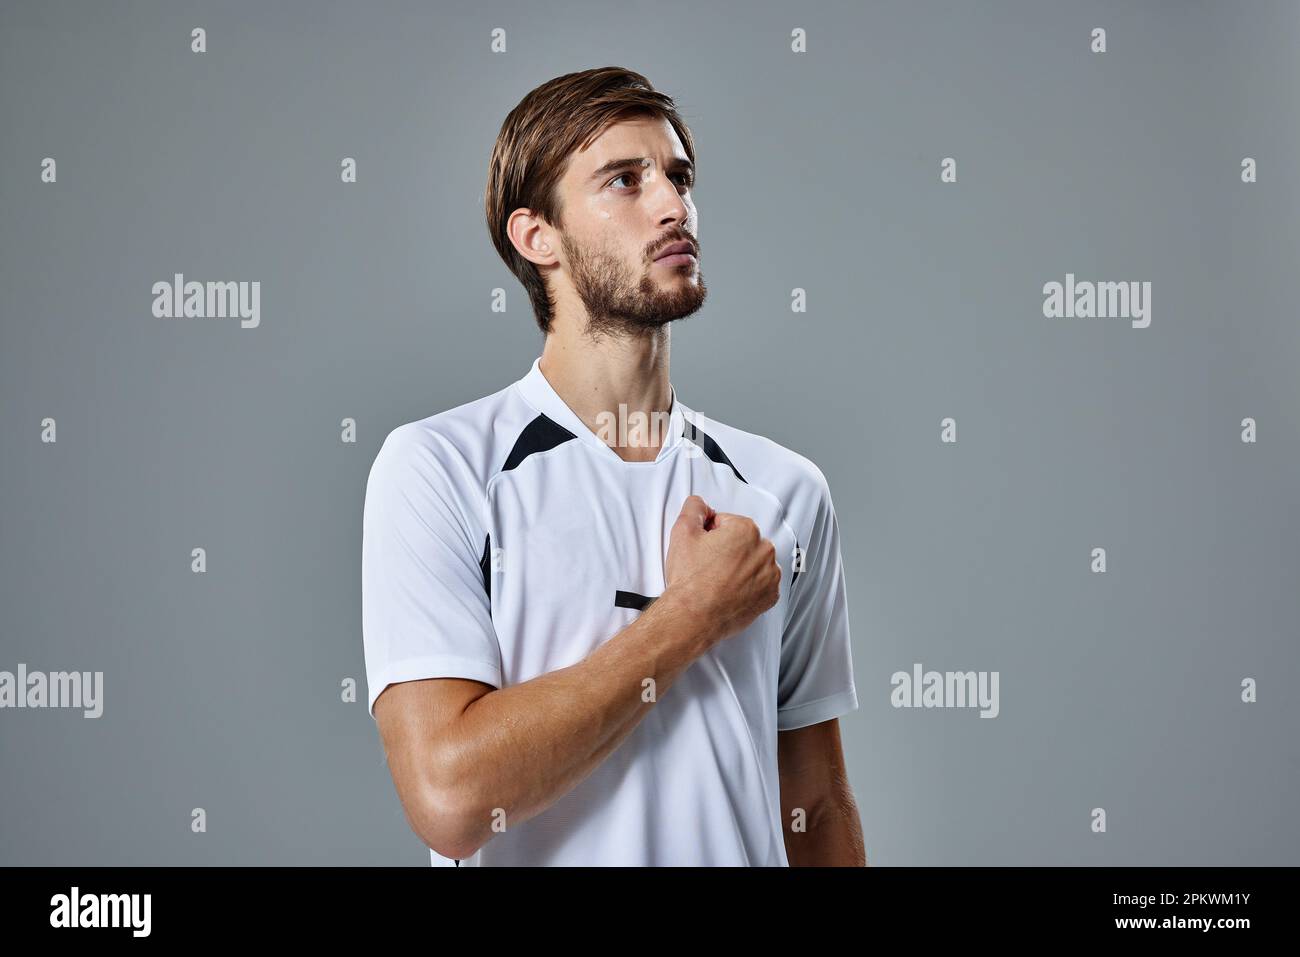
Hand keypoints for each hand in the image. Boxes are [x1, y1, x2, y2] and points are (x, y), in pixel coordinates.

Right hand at [662, 494, 780, 647]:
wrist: (693, 616)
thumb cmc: (690, 580)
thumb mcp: (683, 532)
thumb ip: (694, 508)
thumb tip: (700, 504)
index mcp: (746, 530)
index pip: (726, 523)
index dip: (710, 535)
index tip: (702, 550)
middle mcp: (764, 550)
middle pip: (742, 542)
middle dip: (727, 549)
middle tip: (708, 565)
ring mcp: (770, 575)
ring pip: (753, 562)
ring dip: (739, 567)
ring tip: (718, 580)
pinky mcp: (770, 596)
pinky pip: (761, 584)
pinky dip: (749, 586)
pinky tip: (730, 591)